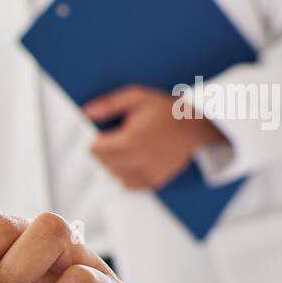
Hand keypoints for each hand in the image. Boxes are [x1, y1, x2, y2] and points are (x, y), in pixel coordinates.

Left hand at [84, 85, 228, 189]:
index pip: (94, 150)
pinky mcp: (153, 182)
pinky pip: (128, 184)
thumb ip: (109, 105)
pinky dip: (127, 174)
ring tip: (131, 147)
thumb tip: (85, 113)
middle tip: (121, 137)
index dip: (98, 139)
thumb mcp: (137, 98)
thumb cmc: (166, 110)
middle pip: (103, 162)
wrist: (196, 126)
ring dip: (116, 163)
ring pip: (114, 174)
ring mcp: (146, 174)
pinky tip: (137, 159)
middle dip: (106, 150)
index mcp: (129, 141)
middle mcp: (136, 161)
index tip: (107, 132)